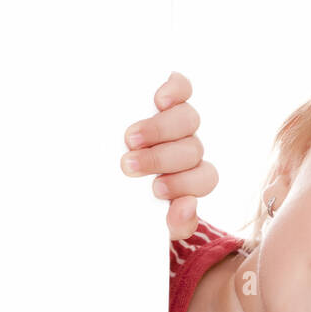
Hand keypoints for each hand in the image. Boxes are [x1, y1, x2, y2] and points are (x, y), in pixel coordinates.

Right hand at [119, 71, 218, 241]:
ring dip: (159, 130)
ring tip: (130, 139)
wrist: (106, 178)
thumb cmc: (133, 201)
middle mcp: (189, 149)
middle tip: (129, 166)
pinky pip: (182, 88)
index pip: (205, 179)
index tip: (156, 190)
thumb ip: (174, 223)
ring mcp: (181, 122)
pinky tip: (159, 101)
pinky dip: (175, 91)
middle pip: (193, 149)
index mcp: (191, 179)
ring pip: (188, 120)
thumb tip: (186, 207)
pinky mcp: (170, 96)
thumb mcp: (150, 220)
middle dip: (160, 159)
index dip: (186, 184)